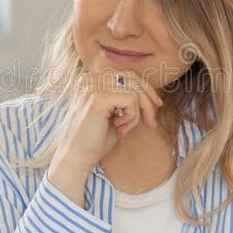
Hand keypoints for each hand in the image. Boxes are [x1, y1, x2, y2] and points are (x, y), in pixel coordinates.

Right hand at [48, 70, 162, 202]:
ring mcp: (92, 87)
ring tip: (125, 129)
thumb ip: (125, 99)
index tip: (157, 105)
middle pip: (132, 78)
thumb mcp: (114, 114)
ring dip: (138, 113)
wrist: (76, 158)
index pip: (127, 74)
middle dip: (148, 100)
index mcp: (91, 80)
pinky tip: (119, 128)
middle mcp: (90, 79)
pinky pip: (131, 100)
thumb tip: (149, 92)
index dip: (146, 88)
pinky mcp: (97, 98)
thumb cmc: (95, 140)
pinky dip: (132, 117)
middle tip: (151, 123)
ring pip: (134, 90)